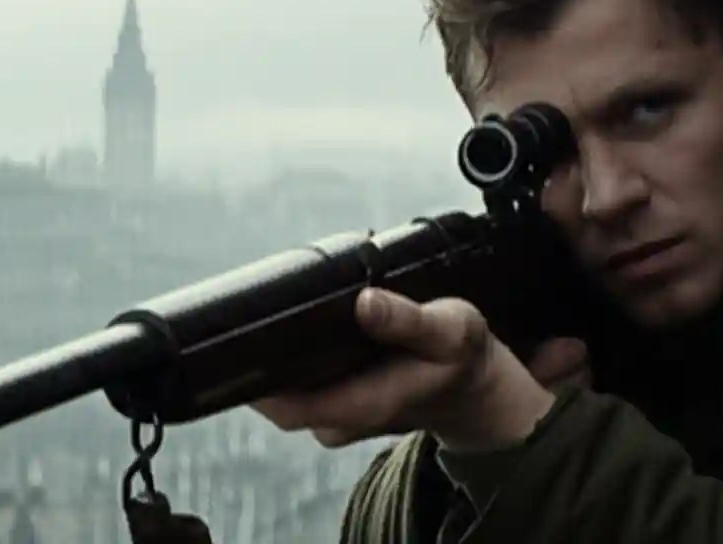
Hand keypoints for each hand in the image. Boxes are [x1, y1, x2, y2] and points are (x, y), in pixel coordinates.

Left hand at [252, 286, 585, 451]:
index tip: (245, 333)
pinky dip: (295, 361)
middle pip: (273, 398)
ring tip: (285, 315)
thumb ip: (408, 320)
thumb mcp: (450, 330)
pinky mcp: (335, 408)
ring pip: (283, 392)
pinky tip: (300, 332)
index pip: (284, 404)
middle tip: (264, 310)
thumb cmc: (463, 359)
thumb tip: (366, 302)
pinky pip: (298, 387)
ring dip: (278, 358)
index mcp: (361, 406)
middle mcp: (339, 421)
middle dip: (262, 357)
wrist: (477, 393)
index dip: (255, 375)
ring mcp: (335, 419)